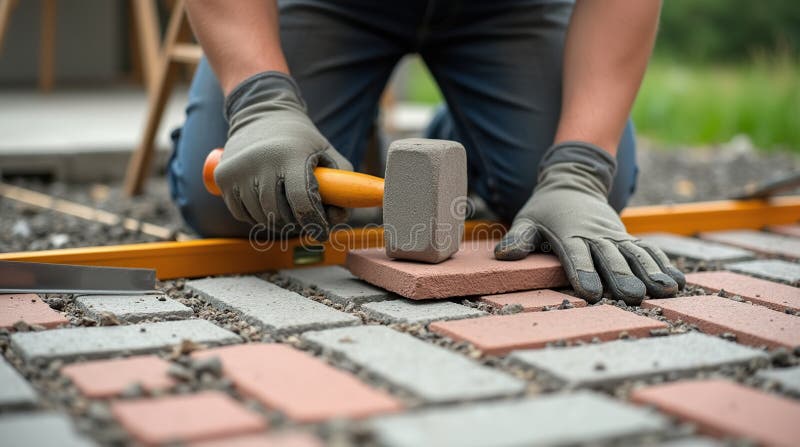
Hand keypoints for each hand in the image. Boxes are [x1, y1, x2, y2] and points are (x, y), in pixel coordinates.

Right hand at [216, 72, 352, 240]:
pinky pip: (241, 214)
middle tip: (306, 220)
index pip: (302, 201)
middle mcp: (260, 161)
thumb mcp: (326, 151)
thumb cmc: (300, 138)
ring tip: (286, 207)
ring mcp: (237, 170)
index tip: (322, 232)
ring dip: (277, 221)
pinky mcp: (223, 177)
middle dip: (297, 222)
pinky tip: (266, 202)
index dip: (315, 222)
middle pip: (280, 213)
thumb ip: (341, 182)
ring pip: (260, 217)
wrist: (261, 113)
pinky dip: (256, 216)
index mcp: (290, 154)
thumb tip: (341, 216)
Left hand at [494, 142, 683, 304]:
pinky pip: (648, 250)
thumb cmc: (546, 209)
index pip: (575, 255)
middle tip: (633, 296)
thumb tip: (504, 255)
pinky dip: (663, 264)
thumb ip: (518, 238)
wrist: (574, 181)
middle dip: (621, 276)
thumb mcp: (527, 220)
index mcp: (568, 233)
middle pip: (610, 257)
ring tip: (665, 291)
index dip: (583, 272)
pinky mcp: (626, 237)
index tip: (592, 292)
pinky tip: (677, 281)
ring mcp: (614, 236)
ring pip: (635, 253)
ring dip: (651, 271)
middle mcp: (595, 235)